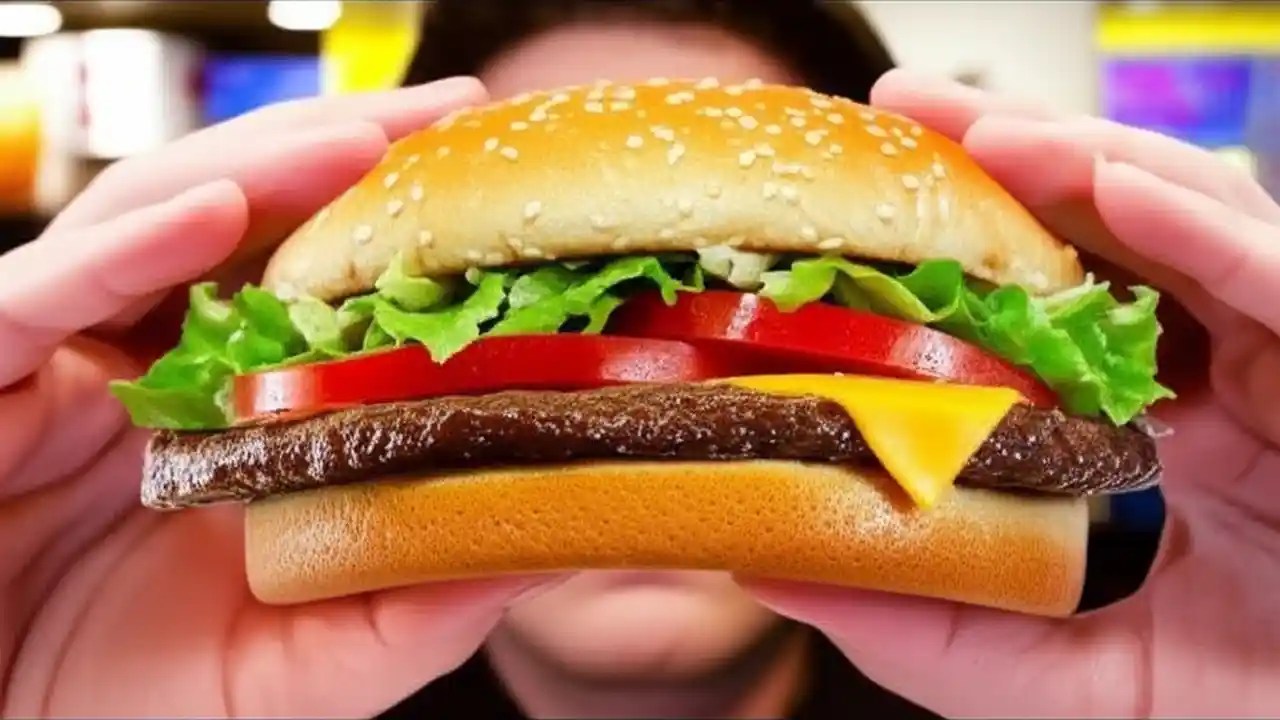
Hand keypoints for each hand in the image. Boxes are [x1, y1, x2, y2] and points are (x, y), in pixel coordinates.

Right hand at [0, 77, 559, 717]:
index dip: (394, 225)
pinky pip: (36, 297)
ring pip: (146, 223)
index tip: (488, 176)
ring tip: (360, 144)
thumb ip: (417, 602)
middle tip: (446, 113)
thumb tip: (549, 539)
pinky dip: (124, 250)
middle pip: (241, 223)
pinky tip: (214, 213)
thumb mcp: (310, 663)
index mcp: (229, 410)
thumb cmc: (140, 707)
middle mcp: (146, 366)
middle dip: (339, 157)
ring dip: (255, 173)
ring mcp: (62, 366)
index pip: (314, 284)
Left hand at [744, 70, 1279, 717]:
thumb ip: (908, 611)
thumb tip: (761, 557)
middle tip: (910, 109)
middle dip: (1010, 156)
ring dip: (1087, 166)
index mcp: (1117, 421)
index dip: (954, 231)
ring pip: (1188, 221)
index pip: (1033, 293)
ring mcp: (1271, 361)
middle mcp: (1196, 374)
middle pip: (1105, 228)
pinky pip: (1274, 275)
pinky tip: (1111, 189)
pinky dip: (1197, 227)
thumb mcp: (1023, 667)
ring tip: (991, 137)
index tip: (857, 186)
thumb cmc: (1200, 707)